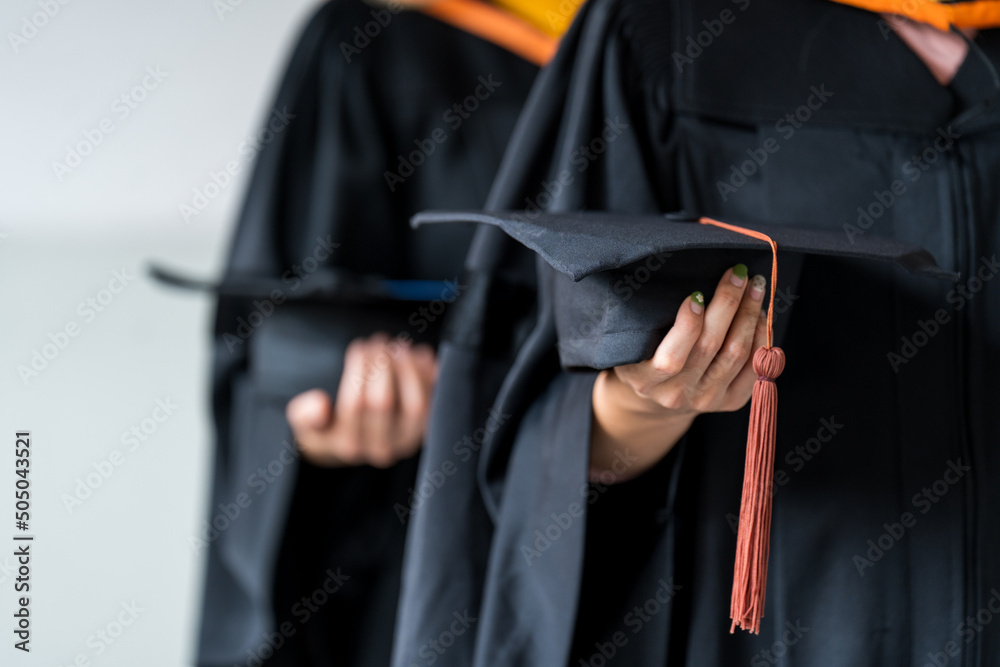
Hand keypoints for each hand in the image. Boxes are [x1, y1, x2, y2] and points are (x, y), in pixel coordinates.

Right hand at [285, 333, 437, 467]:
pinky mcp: (427, 430)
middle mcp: (381, 448)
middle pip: (384, 403)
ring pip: (416, 405)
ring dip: (409, 369)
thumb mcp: (304, 423)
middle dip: (381, 364)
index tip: (358, 347)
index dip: (358, 370)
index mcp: (349, 445)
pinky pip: (435, 402)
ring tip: (399, 345)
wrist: (353, 444)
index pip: (355, 405)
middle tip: (378, 341)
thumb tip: (319, 403)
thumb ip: (304, 414)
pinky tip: (420, 354)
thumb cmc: (326, 426)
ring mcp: (408, 441)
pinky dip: (431, 375)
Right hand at [590, 265, 767, 480]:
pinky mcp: (730, 402)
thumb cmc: (644, 356)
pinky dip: (760, 337)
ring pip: (736, 353)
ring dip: (749, 315)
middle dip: (727, 304)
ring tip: (754, 288)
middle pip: (710, 347)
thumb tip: (688, 287)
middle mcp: (676, 394)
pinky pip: (755, 368)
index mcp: (645, 380)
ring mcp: (706, 400)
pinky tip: (759, 316)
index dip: (687, 326)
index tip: (697, 293)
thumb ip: (648, 323)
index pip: (670, 358)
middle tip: (739, 275)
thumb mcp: (633, 343)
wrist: (659, 398)